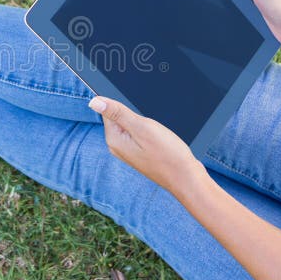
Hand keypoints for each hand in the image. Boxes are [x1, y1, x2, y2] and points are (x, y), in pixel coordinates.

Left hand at [88, 96, 203, 194]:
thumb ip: (117, 113)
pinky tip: (160, 139)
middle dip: (136, 115)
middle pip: (120, 118)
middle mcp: (117, 147)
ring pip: (132, 125)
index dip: (125, 105)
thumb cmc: (167, 154)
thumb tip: (94, 101)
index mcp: (114, 139)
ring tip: (157, 134)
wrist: (186, 178)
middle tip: (152, 126)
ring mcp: (128, 151)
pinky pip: (140, 134)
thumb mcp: (142, 127)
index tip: (140, 113)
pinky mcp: (139, 153)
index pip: (109, 111)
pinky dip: (149, 132)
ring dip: (144, 124)